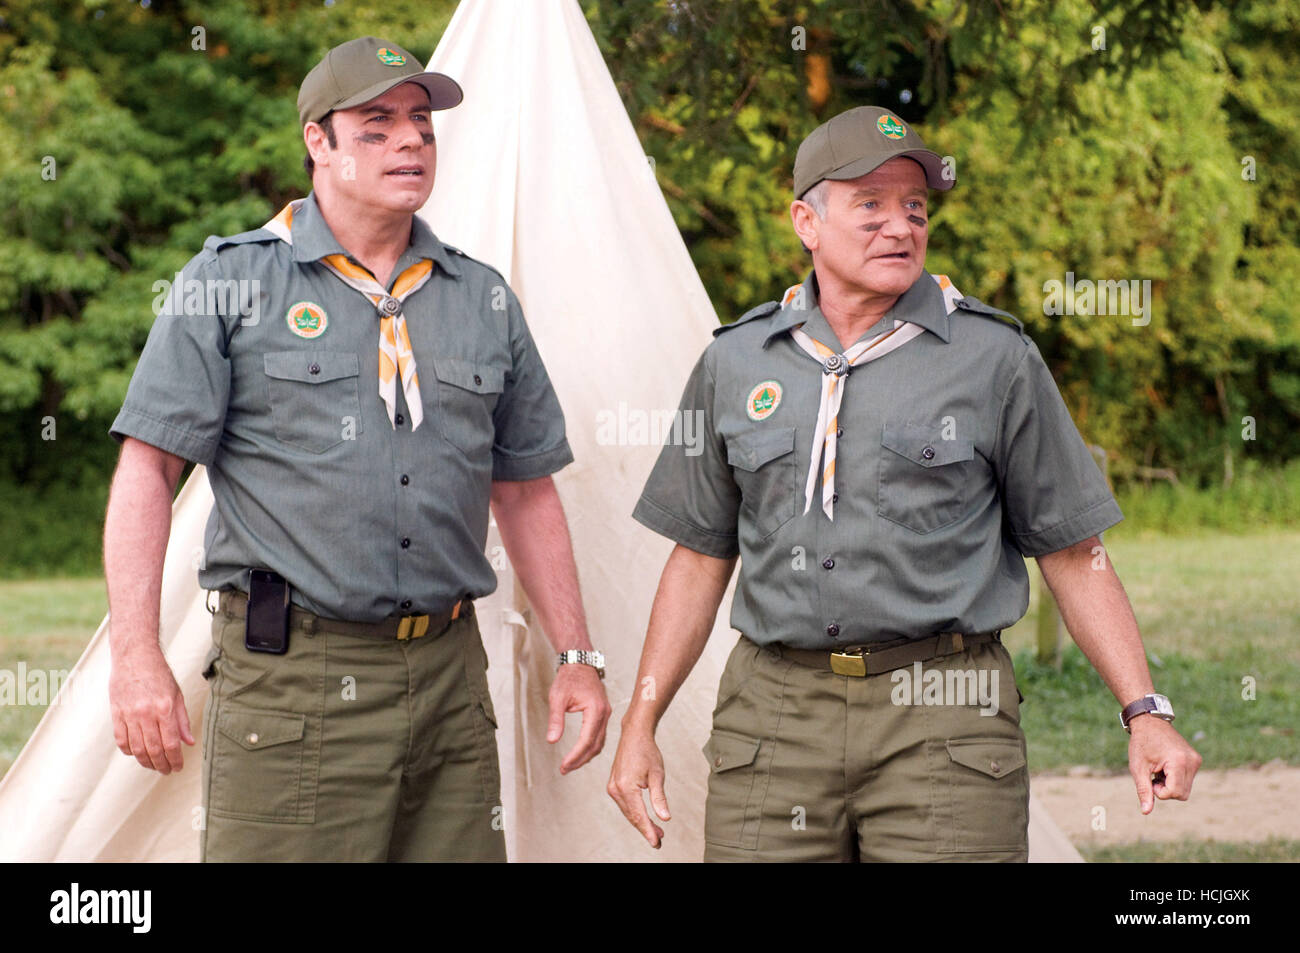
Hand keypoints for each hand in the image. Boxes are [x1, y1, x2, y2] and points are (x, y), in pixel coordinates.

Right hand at [109, 645, 194, 773]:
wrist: (134, 656)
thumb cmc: (159, 674)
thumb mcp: (177, 694)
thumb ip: (182, 720)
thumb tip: (189, 742)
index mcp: (165, 708)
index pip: (171, 743)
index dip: (175, 759)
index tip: (178, 767)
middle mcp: (146, 713)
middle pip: (153, 749)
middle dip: (161, 765)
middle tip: (167, 771)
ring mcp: (129, 714)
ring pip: (136, 748)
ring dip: (145, 761)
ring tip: (153, 766)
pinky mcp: (116, 713)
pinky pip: (121, 740)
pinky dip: (128, 751)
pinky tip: (136, 753)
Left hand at [547, 662, 610, 773]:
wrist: (580, 664)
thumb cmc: (569, 678)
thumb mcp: (557, 698)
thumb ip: (556, 720)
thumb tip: (552, 741)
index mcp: (595, 710)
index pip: (587, 740)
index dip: (575, 755)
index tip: (564, 765)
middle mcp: (604, 714)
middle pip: (595, 745)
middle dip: (580, 760)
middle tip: (565, 769)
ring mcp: (606, 714)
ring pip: (599, 743)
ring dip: (586, 756)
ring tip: (570, 765)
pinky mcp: (603, 715)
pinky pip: (599, 736)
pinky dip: (590, 747)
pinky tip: (579, 753)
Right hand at [607, 721, 670, 847]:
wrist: (634, 735)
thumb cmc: (647, 751)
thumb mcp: (657, 774)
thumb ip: (659, 798)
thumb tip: (665, 818)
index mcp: (626, 787)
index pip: (638, 815)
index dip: (648, 831)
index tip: (657, 843)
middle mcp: (615, 789)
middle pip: (632, 816)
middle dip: (646, 829)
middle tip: (660, 840)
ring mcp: (612, 787)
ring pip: (628, 812)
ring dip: (641, 822)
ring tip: (657, 831)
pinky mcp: (613, 785)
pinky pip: (625, 805)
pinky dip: (635, 812)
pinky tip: (645, 817)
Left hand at [1128, 716, 1200, 813]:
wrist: (1150, 722)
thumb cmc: (1141, 743)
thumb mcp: (1138, 768)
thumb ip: (1144, 790)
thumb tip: (1146, 811)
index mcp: (1179, 762)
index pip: (1175, 793)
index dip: (1160, 792)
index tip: (1150, 780)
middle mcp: (1192, 761)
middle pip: (1182, 794)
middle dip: (1166, 790)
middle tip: (1154, 775)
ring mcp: (1196, 760)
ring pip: (1186, 789)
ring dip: (1171, 784)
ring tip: (1159, 769)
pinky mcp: (1196, 760)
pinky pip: (1188, 780)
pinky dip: (1176, 778)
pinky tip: (1166, 767)